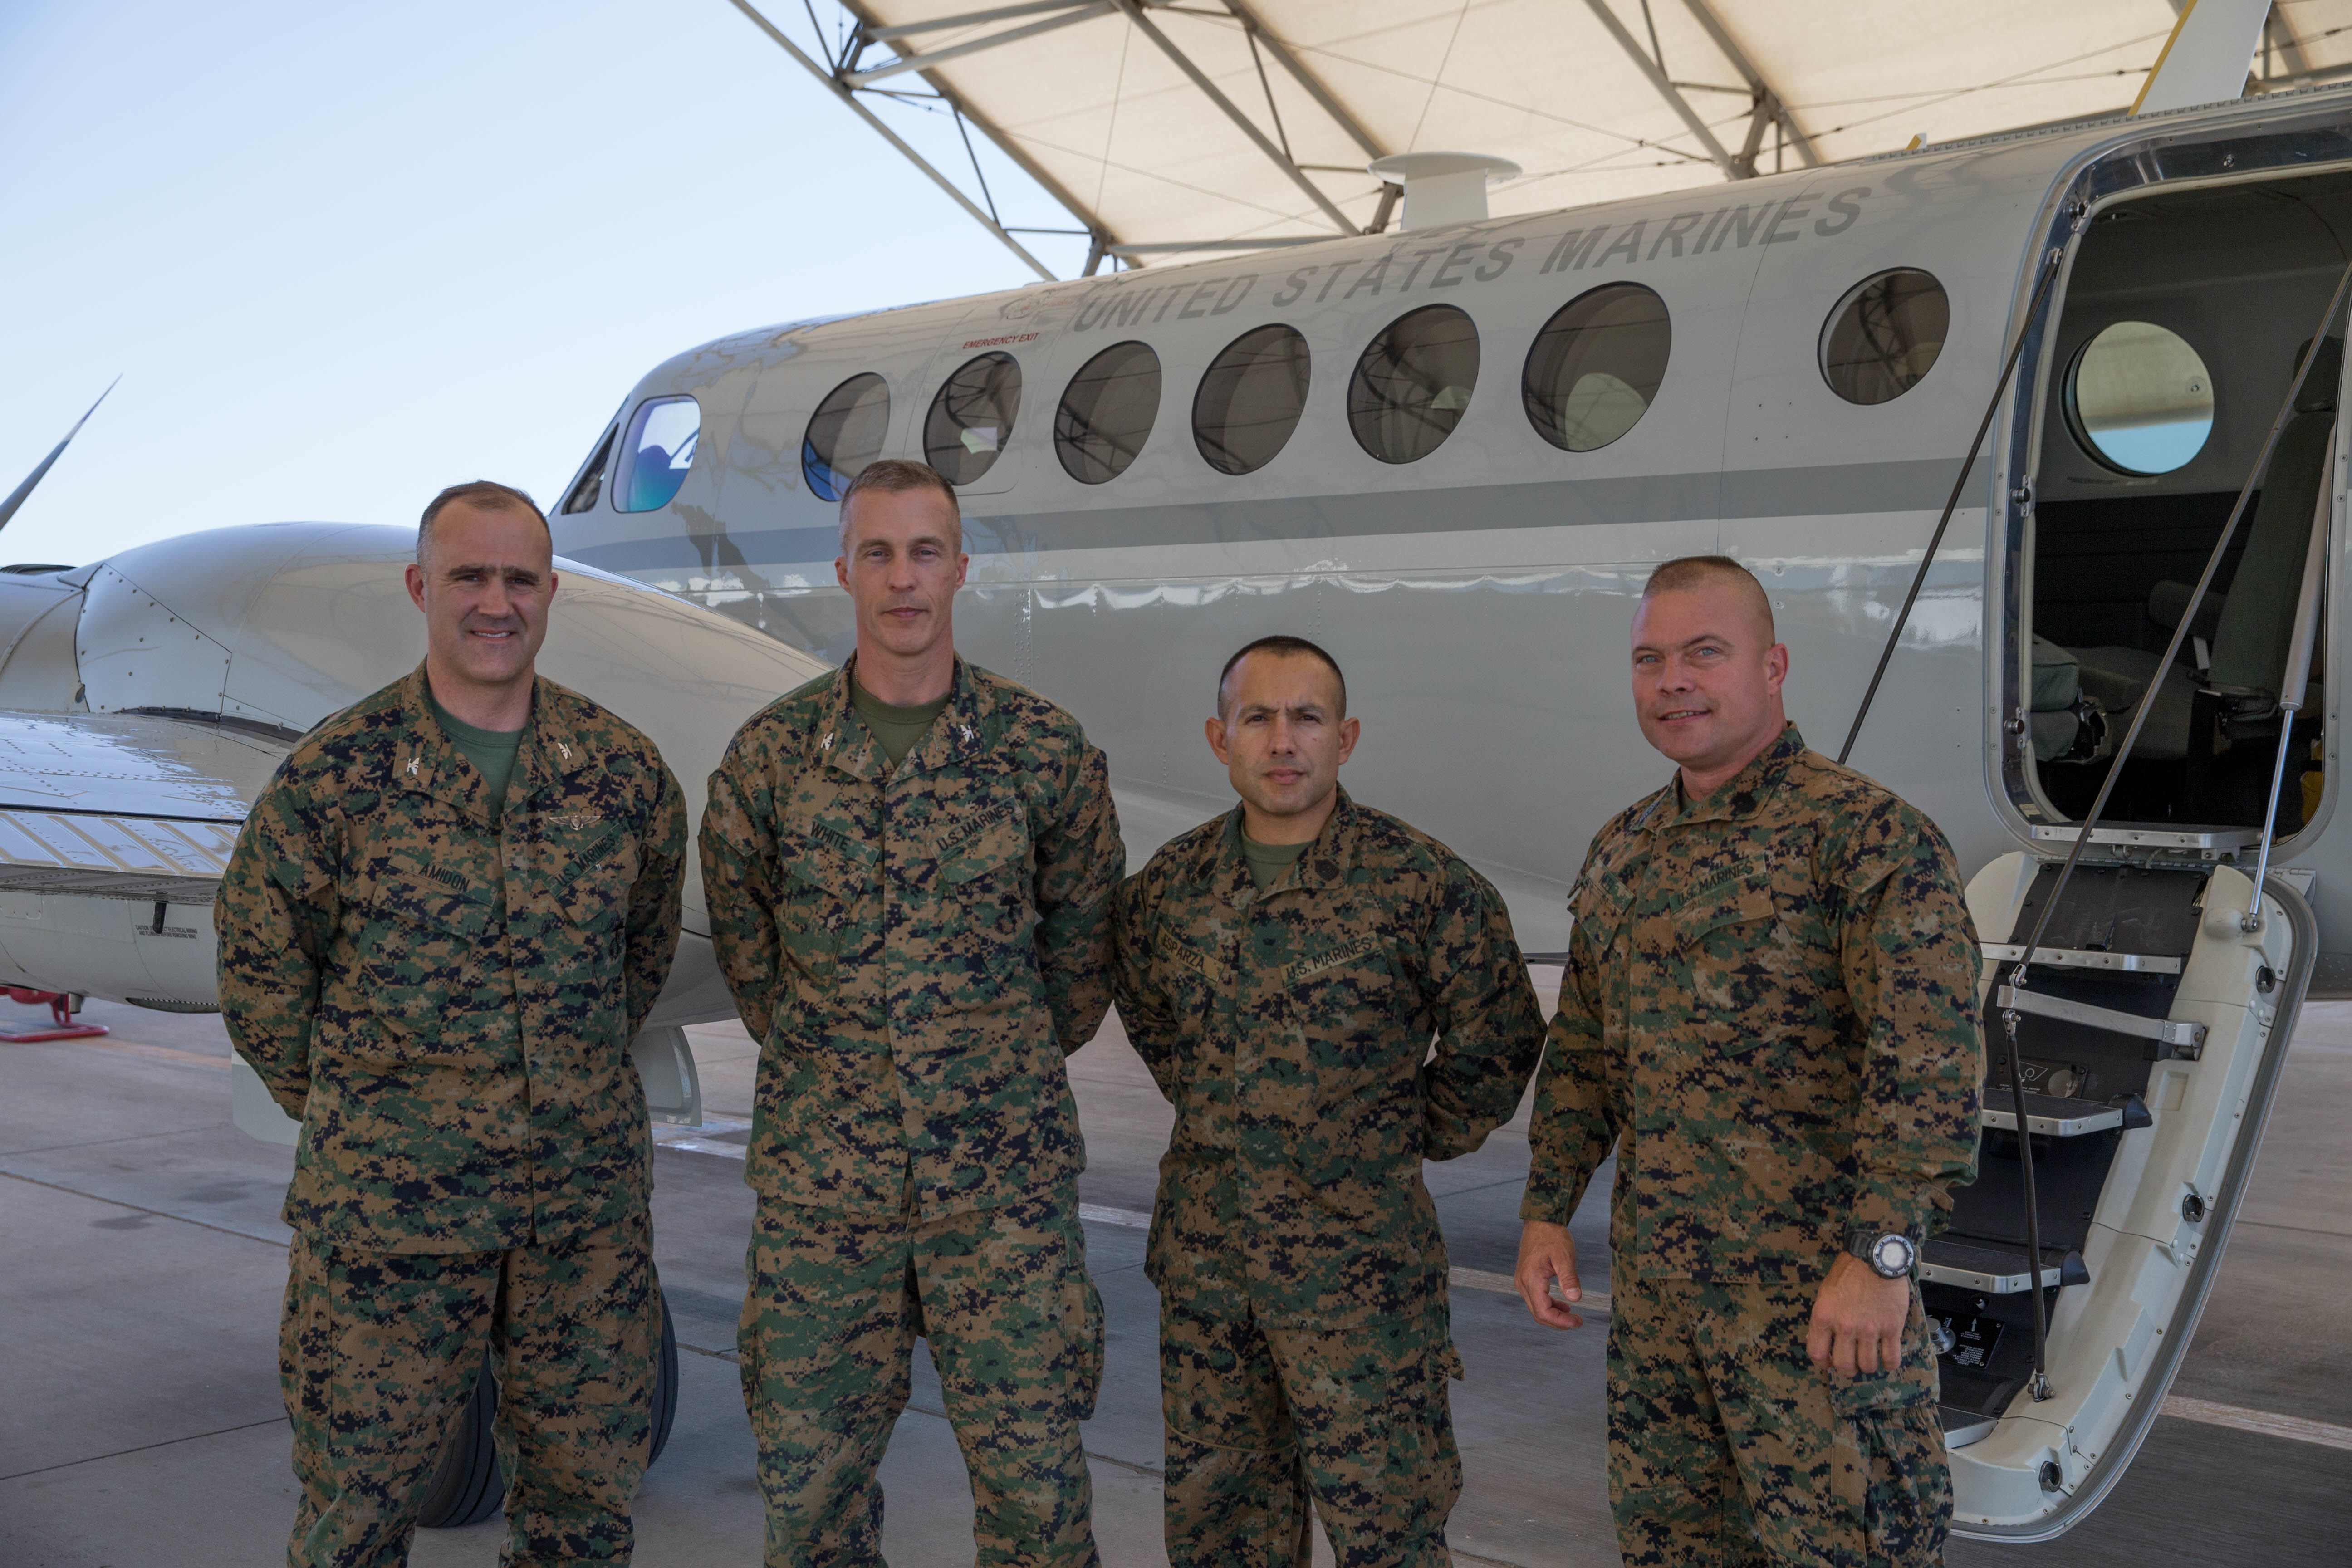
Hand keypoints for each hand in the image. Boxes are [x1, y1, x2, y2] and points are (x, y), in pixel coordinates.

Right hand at [1515, 1220, 1585, 1329]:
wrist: (1540, 1222)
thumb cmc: (1552, 1236)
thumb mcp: (1565, 1256)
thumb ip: (1569, 1278)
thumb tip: (1575, 1298)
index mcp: (1531, 1279)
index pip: (1543, 1311)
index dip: (1560, 1321)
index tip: (1577, 1321)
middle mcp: (1523, 1283)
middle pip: (1538, 1314)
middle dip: (1558, 1322)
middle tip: (1577, 1321)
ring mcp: (1522, 1281)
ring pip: (1536, 1308)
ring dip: (1554, 1315)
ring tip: (1572, 1315)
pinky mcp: (1525, 1279)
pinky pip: (1536, 1299)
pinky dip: (1549, 1306)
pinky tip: (1562, 1305)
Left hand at [1806, 1253, 1912, 1377]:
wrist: (1876, 1257)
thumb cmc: (1849, 1271)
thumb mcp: (1825, 1292)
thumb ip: (1823, 1318)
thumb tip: (1820, 1340)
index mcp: (1824, 1316)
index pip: (1817, 1353)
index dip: (1823, 1363)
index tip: (1829, 1362)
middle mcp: (1845, 1326)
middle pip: (1844, 1365)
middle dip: (1847, 1369)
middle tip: (1851, 1364)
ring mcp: (1870, 1329)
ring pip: (1868, 1366)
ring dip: (1868, 1366)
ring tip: (1869, 1357)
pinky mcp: (1892, 1328)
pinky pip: (1891, 1359)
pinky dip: (1889, 1363)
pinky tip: (1887, 1357)